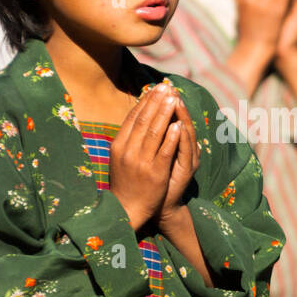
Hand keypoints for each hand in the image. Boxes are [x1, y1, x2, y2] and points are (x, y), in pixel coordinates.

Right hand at [109, 84, 180, 231]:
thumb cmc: (125, 181)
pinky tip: (178, 124)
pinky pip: (164, 151)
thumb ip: (127, 137)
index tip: (156, 89)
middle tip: (166, 87)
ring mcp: (141, 162)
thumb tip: (137, 114)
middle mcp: (128, 151)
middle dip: (156, 102)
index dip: (146, 101)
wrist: (127, 209)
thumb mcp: (120, 157)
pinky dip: (171, 136)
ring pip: (154, 132)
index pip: (133, 118)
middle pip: (144, 121)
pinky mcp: (155, 172)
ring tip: (174, 98)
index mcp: (119, 145)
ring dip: (165, 113)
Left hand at [158, 92, 199, 229]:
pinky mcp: (187, 171)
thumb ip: (158, 138)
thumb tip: (153, 117)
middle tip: (170, 88)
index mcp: (179, 145)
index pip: (176, 118)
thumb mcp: (157, 156)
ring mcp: (189, 159)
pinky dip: (182, 138)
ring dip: (181, 116)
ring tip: (175, 100)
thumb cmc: (156, 180)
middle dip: (175, 104)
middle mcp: (187, 149)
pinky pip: (185, 151)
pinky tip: (179, 126)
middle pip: (182, 121)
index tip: (163, 86)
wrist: (161, 206)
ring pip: (186, 133)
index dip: (170, 102)